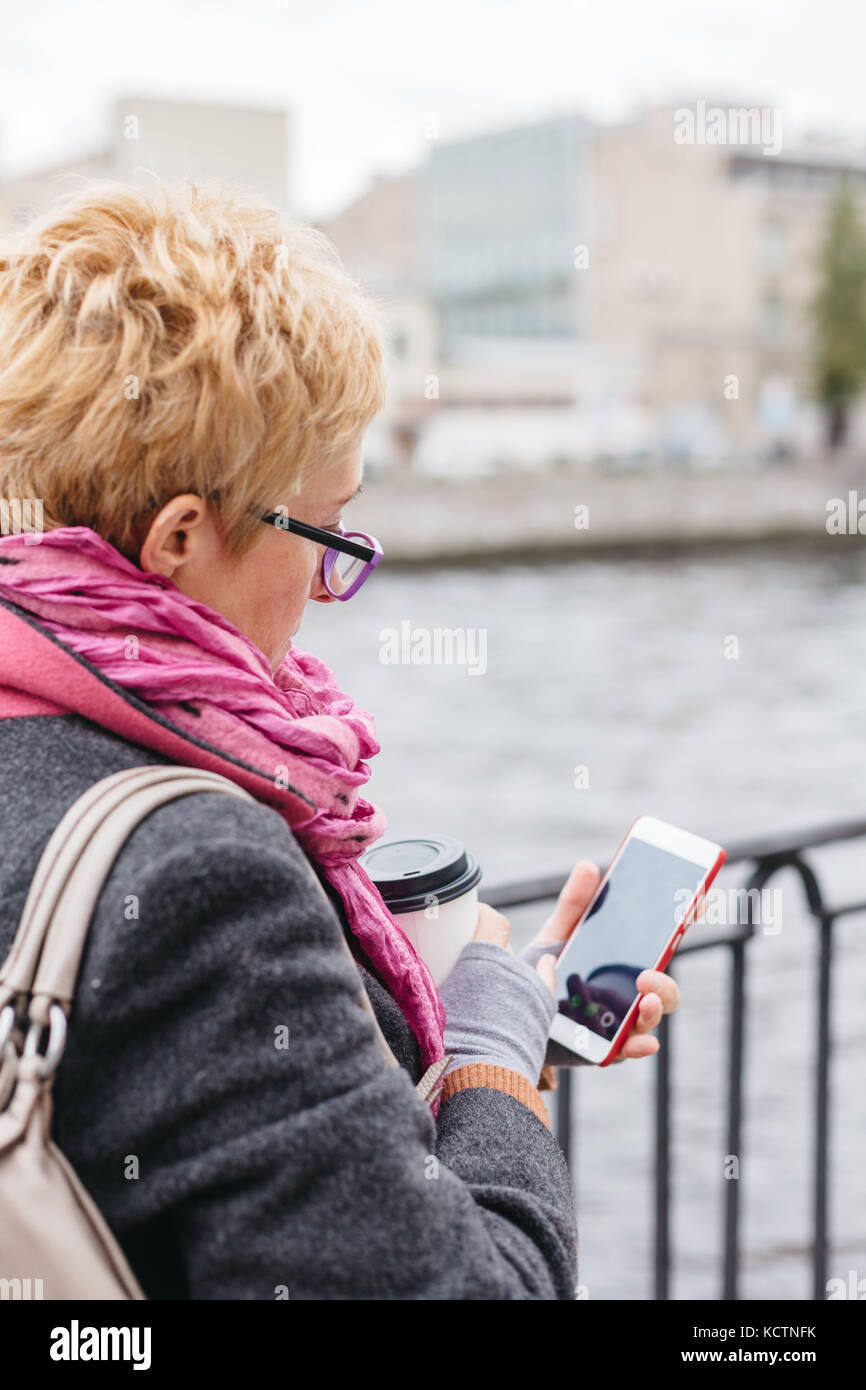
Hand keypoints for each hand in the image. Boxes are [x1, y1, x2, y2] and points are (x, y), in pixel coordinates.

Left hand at [520, 860, 680, 1060]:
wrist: (507, 1012)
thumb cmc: (540, 972)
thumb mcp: (557, 934)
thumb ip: (574, 904)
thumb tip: (589, 866)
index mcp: (624, 962)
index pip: (664, 945)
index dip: (684, 923)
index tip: (697, 901)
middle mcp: (627, 993)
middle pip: (663, 988)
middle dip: (664, 981)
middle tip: (648, 971)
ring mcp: (618, 1021)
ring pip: (651, 1017)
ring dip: (656, 1008)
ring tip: (645, 997)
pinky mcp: (601, 1046)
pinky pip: (627, 1050)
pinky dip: (638, 1046)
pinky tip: (644, 1042)